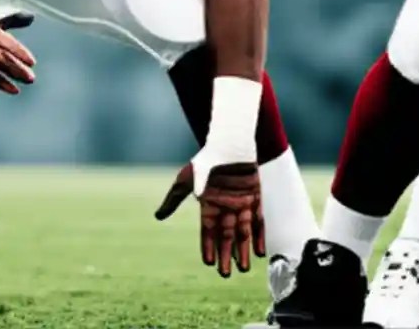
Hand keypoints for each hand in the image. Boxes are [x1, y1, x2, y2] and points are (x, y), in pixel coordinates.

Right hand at [154, 153, 264, 277]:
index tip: (208, 264)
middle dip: (225, 256)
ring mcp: (240, 204)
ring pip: (242, 233)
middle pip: (225, 237)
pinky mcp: (255, 198)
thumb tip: (159, 216)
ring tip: (243, 269)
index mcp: (208, 206)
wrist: (230, 143)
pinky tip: (259, 252)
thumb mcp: (186, 178)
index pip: (207, 232)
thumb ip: (173, 197)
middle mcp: (224, 208)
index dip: (208, 247)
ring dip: (243, 251)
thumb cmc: (206, 159)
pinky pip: (258, 221)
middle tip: (226, 275)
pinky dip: (259, 236)